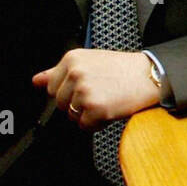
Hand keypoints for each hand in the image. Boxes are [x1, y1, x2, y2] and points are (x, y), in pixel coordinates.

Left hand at [33, 49, 161, 129]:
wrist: (151, 75)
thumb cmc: (123, 69)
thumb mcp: (89, 62)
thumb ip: (59, 72)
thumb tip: (35, 81)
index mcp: (72, 59)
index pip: (51, 87)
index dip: (69, 93)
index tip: (86, 89)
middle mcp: (76, 73)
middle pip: (59, 103)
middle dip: (77, 105)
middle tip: (99, 95)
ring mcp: (85, 91)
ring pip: (72, 115)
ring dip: (88, 114)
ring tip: (106, 100)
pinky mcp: (96, 108)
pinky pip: (85, 126)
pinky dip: (97, 124)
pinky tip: (110, 110)